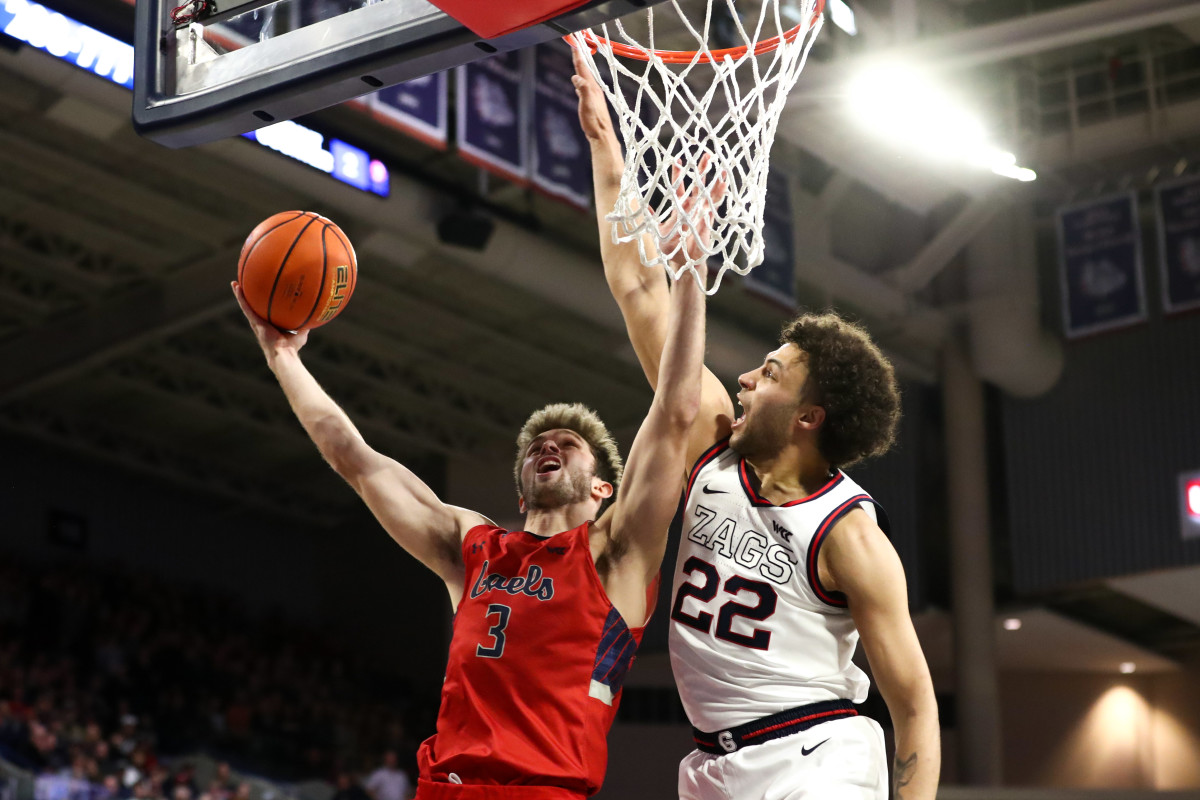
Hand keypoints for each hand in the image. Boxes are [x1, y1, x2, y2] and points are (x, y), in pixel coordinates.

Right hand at [231, 281, 307, 367]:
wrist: (283, 354)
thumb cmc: (292, 348)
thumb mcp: (301, 333)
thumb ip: (305, 325)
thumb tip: (313, 316)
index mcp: (270, 325)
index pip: (264, 312)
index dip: (261, 303)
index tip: (260, 294)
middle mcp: (261, 323)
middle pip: (253, 307)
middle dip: (248, 296)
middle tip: (243, 285)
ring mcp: (256, 323)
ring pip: (246, 306)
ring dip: (240, 295)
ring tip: (234, 283)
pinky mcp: (255, 322)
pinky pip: (246, 308)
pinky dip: (241, 298)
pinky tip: (237, 288)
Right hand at [571, 45, 620, 161]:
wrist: (602, 136)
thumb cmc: (594, 123)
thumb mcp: (586, 106)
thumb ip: (582, 90)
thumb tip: (576, 77)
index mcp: (592, 88)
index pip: (583, 68)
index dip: (578, 56)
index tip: (574, 43)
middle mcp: (594, 90)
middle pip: (585, 70)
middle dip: (580, 58)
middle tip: (575, 46)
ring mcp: (594, 96)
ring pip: (586, 78)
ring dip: (581, 68)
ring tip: (577, 61)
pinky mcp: (593, 103)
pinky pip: (585, 86)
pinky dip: (581, 80)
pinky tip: (579, 83)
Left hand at [658, 157, 727, 278]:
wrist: (684, 262)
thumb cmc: (671, 248)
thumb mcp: (658, 233)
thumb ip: (654, 220)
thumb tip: (644, 209)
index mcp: (679, 209)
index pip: (678, 188)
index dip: (678, 175)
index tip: (677, 160)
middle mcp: (692, 207)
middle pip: (697, 185)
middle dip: (701, 170)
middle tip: (706, 154)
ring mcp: (702, 212)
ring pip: (708, 192)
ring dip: (714, 179)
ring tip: (720, 165)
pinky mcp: (709, 219)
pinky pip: (715, 204)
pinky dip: (719, 193)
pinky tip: (724, 182)